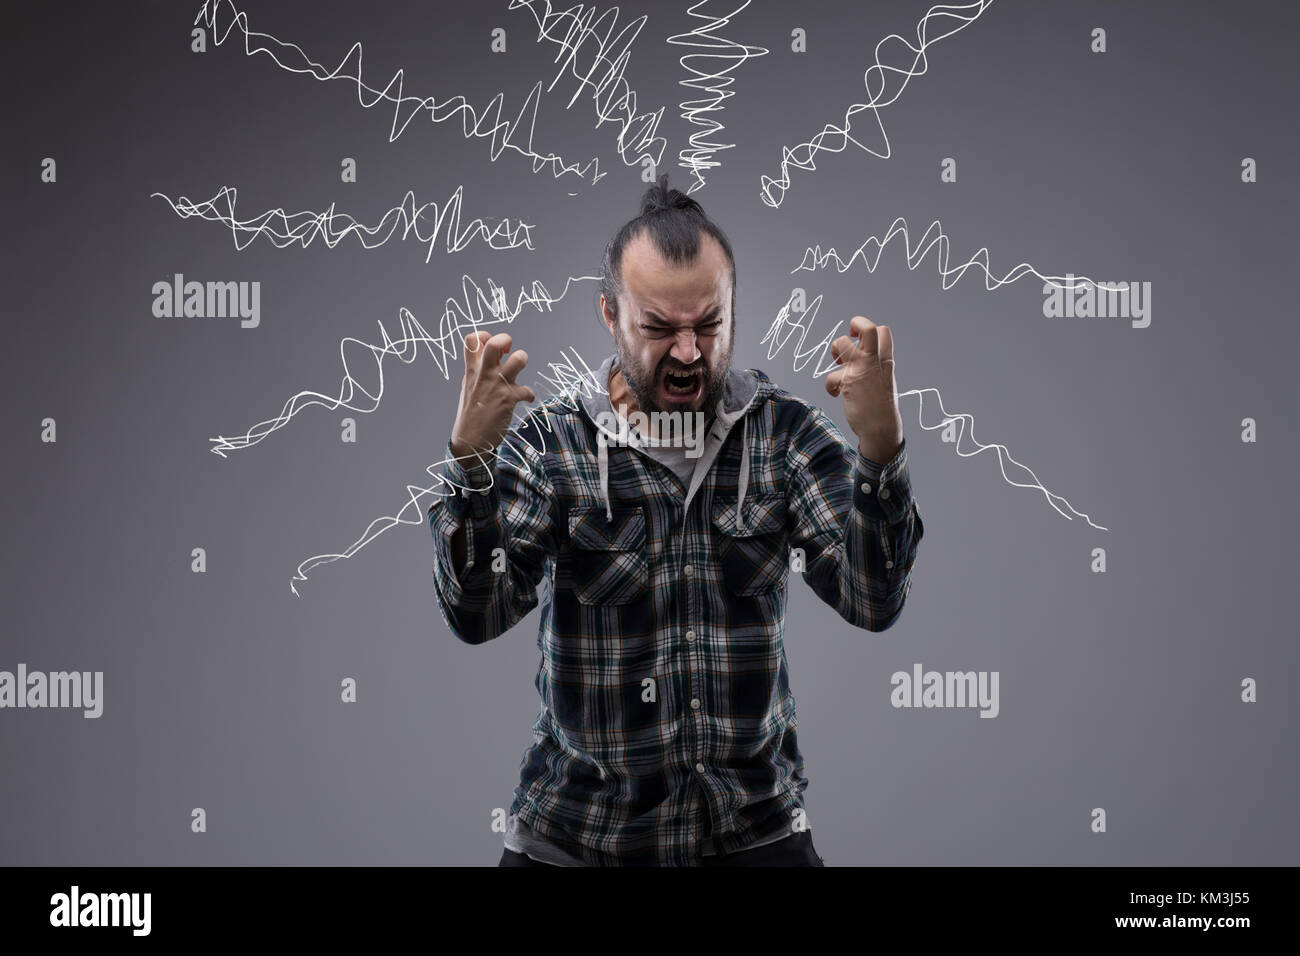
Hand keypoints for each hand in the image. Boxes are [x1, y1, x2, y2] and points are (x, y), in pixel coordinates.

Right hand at [449, 331, 534, 465]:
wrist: (470, 441)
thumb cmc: (471, 412)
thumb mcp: (468, 386)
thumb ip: (476, 368)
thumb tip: (486, 349)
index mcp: (471, 370)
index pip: (471, 339)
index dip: (484, 335)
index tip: (491, 346)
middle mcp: (484, 375)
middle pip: (495, 344)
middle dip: (505, 339)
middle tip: (508, 350)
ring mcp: (497, 386)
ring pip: (519, 359)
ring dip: (522, 359)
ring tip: (519, 369)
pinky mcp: (509, 400)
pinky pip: (527, 390)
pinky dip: (529, 394)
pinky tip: (525, 399)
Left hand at [825, 315, 903, 462]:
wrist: (881, 428)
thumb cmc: (881, 406)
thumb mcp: (884, 380)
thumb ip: (874, 365)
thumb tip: (856, 355)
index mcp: (886, 360)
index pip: (882, 331)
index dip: (868, 330)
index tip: (861, 340)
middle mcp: (874, 362)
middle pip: (867, 328)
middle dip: (856, 324)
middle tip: (850, 337)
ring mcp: (861, 370)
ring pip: (841, 343)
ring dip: (835, 351)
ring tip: (838, 364)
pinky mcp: (847, 382)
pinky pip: (830, 376)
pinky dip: (830, 386)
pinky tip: (836, 393)